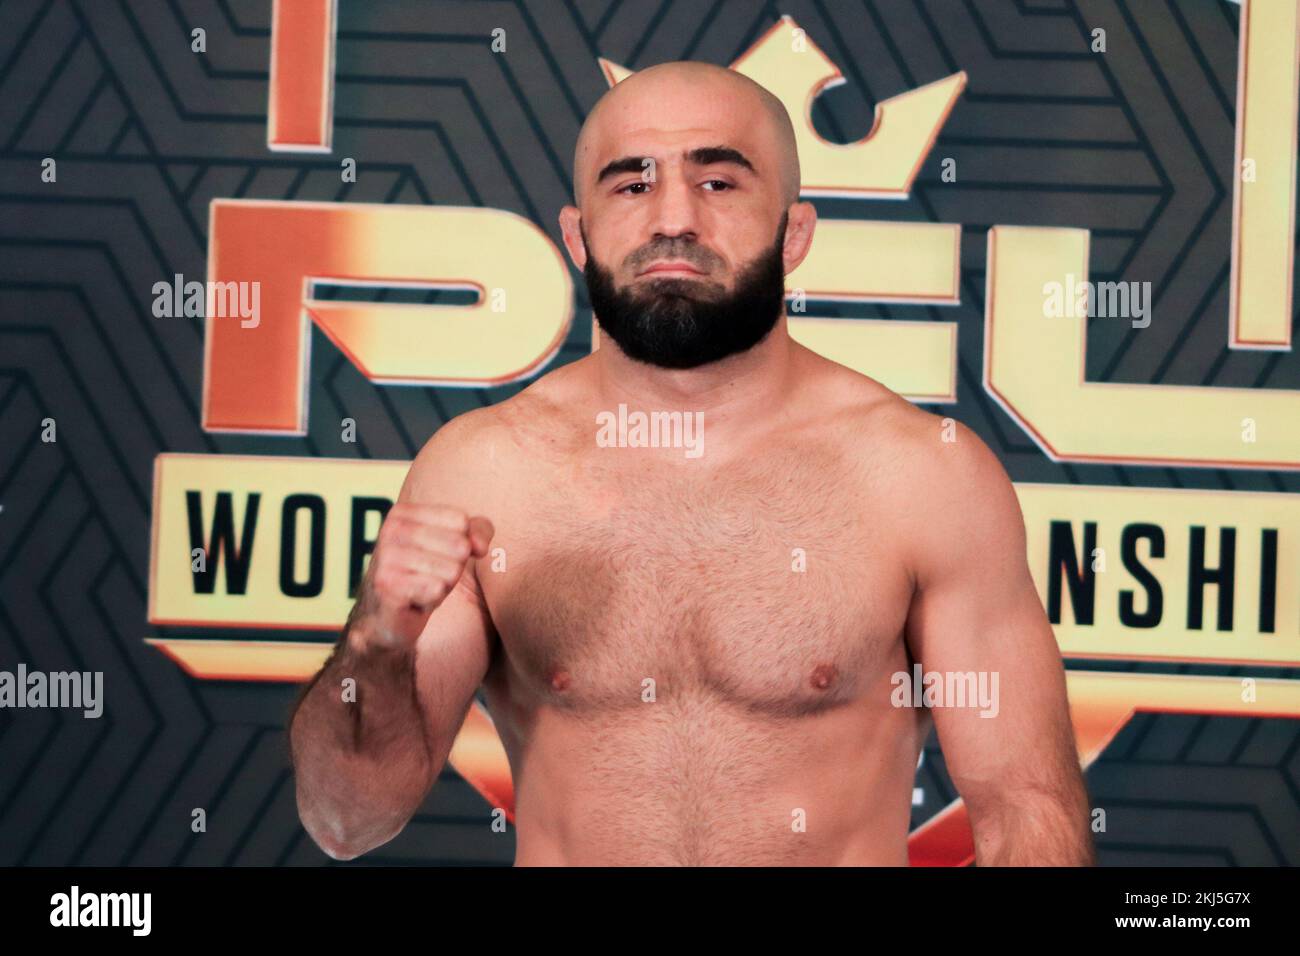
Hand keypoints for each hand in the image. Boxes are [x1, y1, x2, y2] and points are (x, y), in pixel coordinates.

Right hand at [355, 504, 493, 650]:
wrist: (386, 618)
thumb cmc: (424, 576)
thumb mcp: (457, 546)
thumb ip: (478, 531)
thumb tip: (479, 545)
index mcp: (403, 512)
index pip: (461, 521)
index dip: (461, 545)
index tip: (436, 556)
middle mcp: (391, 529)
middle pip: (460, 546)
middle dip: (453, 568)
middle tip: (428, 577)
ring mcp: (385, 556)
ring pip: (451, 570)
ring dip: (442, 586)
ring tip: (420, 588)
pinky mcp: (387, 585)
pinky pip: (437, 589)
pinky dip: (431, 600)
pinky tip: (413, 601)